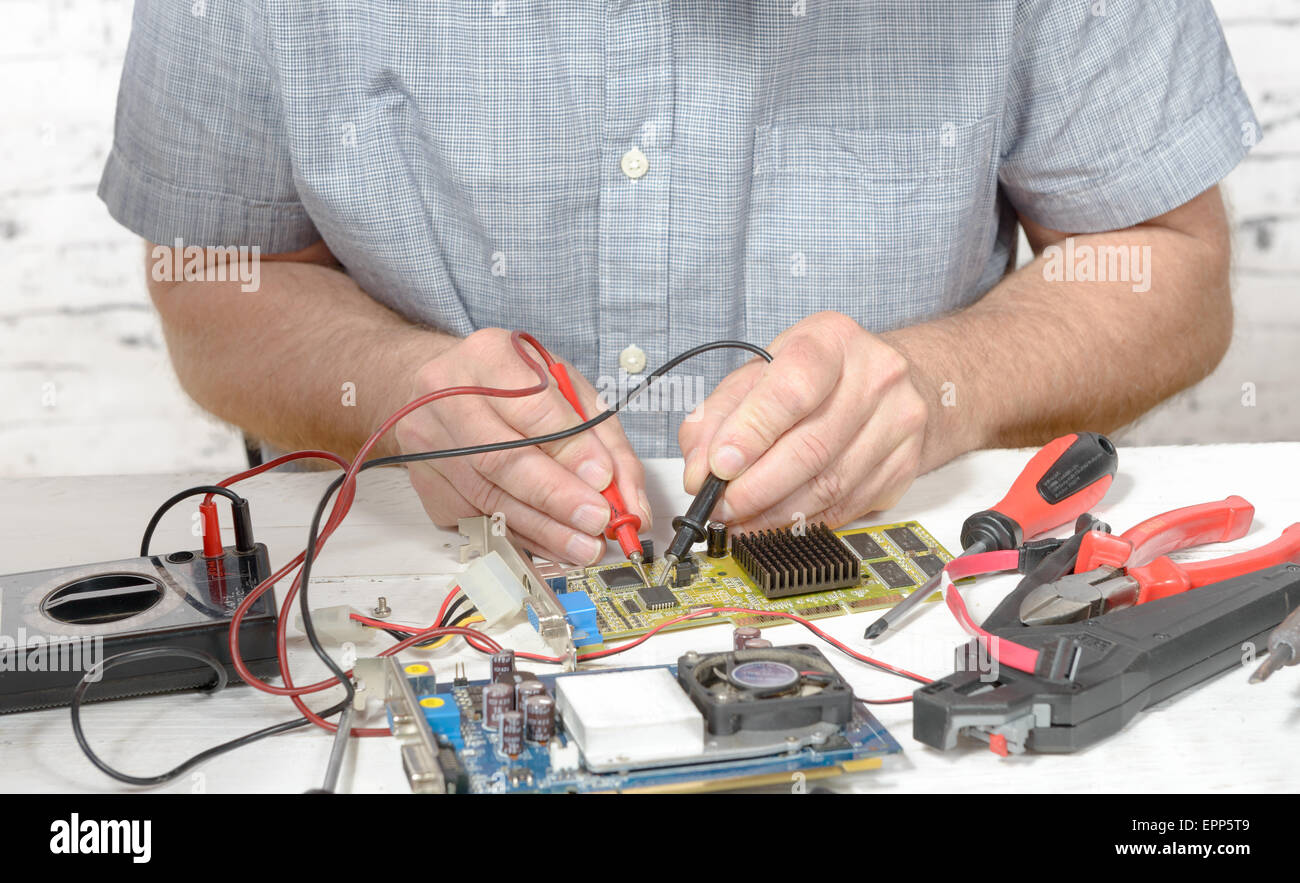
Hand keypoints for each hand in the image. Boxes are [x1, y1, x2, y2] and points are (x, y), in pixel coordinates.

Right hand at [395, 329, 648, 564]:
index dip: (569, 448)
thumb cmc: (513, 385)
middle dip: (557, 497)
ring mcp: (429, 442)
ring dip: (545, 529)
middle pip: (502, 459)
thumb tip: (630, 501)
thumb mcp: (568, 391)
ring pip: (490, 498)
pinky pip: (478, 519)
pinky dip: (522, 536)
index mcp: (488, 357)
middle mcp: (447, 396)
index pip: (531, 407)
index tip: (602, 479)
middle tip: (597, 521)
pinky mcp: (425, 483)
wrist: (441, 388)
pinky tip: (552, 543)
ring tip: (584, 545)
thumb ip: (604, 441)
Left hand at [679, 312, 927, 531]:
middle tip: (719, 507)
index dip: (750, 434)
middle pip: (810, 447)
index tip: (717, 467)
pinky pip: (847, 507)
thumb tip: (698, 471)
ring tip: (739, 521)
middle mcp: (874, 377)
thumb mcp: (759, 374)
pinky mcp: (904, 465)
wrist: (889, 381)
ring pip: (828, 486)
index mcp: (831, 341)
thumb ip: (718, 415)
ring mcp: (898, 423)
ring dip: (774, 514)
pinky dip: (804, 523)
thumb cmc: (816, 375)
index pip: (791, 390)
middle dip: (754, 488)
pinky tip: (775, 524)